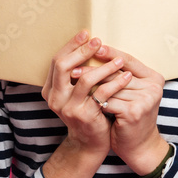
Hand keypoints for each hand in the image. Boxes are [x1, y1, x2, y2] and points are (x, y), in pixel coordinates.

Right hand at [41, 30, 132, 160]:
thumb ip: (75, 75)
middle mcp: (55, 98)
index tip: (85, 33)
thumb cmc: (86, 112)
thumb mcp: (75, 94)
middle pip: (63, 66)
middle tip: (98, 41)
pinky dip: (115, 83)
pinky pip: (101, 94)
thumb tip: (87, 44)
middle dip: (82, 51)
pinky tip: (126, 76)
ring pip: (84, 79)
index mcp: (50, 89)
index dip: (71, 45)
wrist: (89, 144)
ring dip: (104, 66)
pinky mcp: (85, 115)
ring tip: (119, 59)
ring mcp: (68, 108)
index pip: (57, 60)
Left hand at [73, 44, 169, 175]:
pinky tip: (80, 95)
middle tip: (74, 64)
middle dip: (94, 68)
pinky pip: (108, 100)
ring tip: (72, 78)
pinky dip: (93, 98)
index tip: (91, 47)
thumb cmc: (130, 116)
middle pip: (117, 72)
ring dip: (89, 82)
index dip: (109, 53)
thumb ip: (120, 76)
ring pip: (110, 86)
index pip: (129, 60)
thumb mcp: (130, 93)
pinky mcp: (134, 111)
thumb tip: (95, 54)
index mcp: (154, 78)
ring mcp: (145, 99)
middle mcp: (154, 87)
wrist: (139, 146)